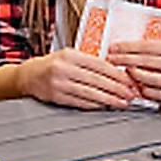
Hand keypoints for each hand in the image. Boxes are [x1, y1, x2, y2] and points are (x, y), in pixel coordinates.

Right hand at [20, 48, 136, 109]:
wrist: (28, 75)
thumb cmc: (52, 65)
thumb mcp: (70, 56)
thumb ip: (90, 62)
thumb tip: (116, 72)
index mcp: (70, 55)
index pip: (100, 65)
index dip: (118, 74)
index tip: (130, 81)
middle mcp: (64, 68)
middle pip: (97, 80)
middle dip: (117, 88)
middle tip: (131, 94)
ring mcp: (59, 84)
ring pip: (90, 93)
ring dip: (109, 99)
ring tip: (122, 102)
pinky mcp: (56, 97)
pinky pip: (80, 102)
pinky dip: (95, 104)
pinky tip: (105, 105)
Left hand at [106, 40, 160, 103]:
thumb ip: (154, 49)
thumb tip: (125, 47)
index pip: (147, 46)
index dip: (128, 47)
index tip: (114, 48)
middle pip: (145, 61)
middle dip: (124, 60)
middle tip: (111, 59)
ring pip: (148, 79)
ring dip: (132, 75)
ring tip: (123, 71)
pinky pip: (153, 94)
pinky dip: (141, 89)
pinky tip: (134, 85)